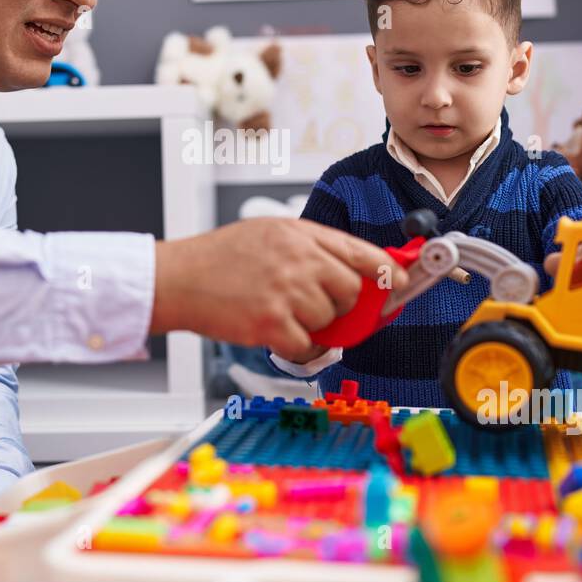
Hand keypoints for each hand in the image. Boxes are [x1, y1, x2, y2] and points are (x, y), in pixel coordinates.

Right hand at [151, 218, 406, 359]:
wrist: (179, 279)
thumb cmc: (220, 259)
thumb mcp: (270, 233)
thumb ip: (312, 247)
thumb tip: (355, 269)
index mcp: (300, 234)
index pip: (361, 251)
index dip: (388, 269)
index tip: (402, 281)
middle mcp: (298, 259)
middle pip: (351, 290)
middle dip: (341, 304)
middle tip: (317, 306)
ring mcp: (287, 291)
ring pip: (330, 320)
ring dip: (314, 326)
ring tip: (284, 314)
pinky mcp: (273, 323)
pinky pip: (309, 346)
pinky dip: (299, 348)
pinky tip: (277, 334)